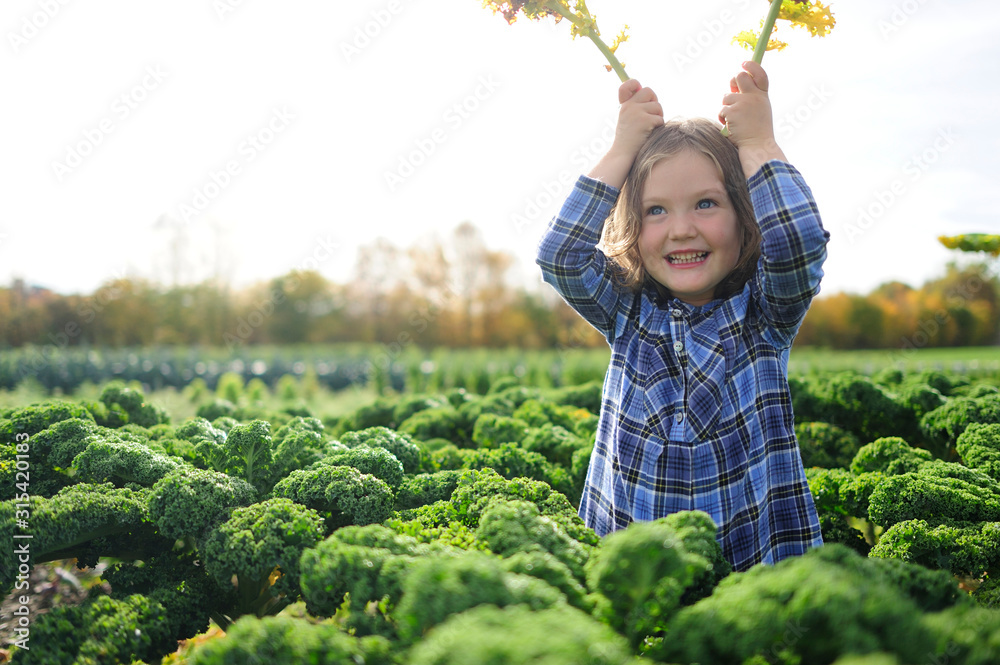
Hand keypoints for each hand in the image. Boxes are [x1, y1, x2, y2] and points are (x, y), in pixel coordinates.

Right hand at [610, 79, 663, 161]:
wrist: (623, 155)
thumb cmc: (628, 139)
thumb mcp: (628, 119)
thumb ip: (636, 107)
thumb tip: (650, 95)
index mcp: (624, 105)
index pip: (627, 85)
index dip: (635, 84)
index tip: (638, 89)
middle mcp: (629, 106)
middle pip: (649, 91)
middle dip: (654, 102)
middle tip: (652, 114)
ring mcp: (636, 112)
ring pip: (657, 106)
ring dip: (658, 117)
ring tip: (650, 128)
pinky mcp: (644, 120)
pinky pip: (659, 118)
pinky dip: (658, 127)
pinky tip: (650, 134)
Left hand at [719, 61, 785, 176]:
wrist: (757, 146)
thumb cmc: (758, 132)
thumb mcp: (760, 111)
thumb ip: (751, 98)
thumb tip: (734, 88)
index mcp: (763, 96)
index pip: (760, 74)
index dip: (752, 66)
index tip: (744, 64)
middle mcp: (754, 96)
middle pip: (739, 77)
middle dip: (732, 82)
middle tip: (732, 90)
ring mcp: (743, 103)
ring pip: (726, 97)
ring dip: (726, 108)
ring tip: (735, 121)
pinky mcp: (732, 111)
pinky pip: (722, 110)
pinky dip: (723, 119)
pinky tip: (731, 127)